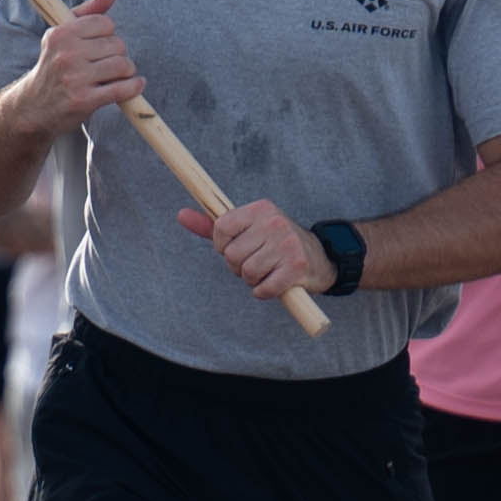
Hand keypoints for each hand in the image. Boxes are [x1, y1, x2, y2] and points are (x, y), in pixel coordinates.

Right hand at [17, 0, 143, 130]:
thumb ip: (90, 11)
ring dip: (126, 72)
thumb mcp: (64, 35)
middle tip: (106, 64)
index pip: (105, 23)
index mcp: (61, 34)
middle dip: (118, 54)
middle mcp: (66, 54)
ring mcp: (74, 78)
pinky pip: (122, 89)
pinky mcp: (84, 100)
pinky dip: (133, 87)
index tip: (99, 46)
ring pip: (122, 65)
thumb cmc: (54, 66)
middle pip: (117, 45)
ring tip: (117, 76)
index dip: (108, 35)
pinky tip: (134, 85)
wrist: (33, 108)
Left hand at [186, 195, 325, 304]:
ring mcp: (287, 244)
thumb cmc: (275, 244)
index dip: (222, 246)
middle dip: (238, 267)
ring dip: (252, 281)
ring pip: (246, 273)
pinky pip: (263, 289)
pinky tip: (274, 284)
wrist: (320, 258)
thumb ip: (214, 226)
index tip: (235, 249)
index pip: (221, 227)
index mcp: (261, 209)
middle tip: (256, 263)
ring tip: (266, 272)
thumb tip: (180, 215)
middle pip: (232, 255)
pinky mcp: (296, 267)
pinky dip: (264, 292)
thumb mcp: (248, 229)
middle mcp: (274, 222)